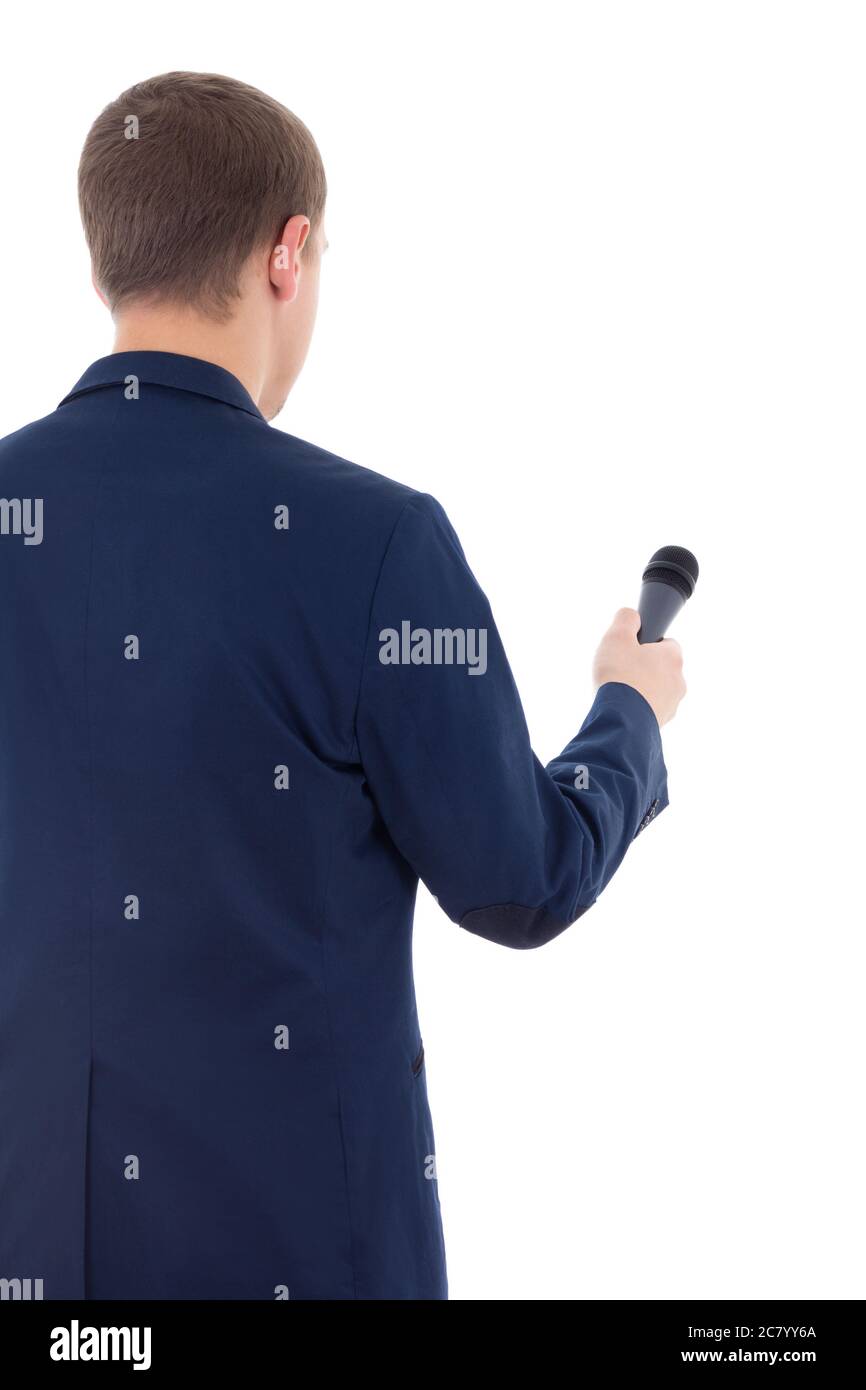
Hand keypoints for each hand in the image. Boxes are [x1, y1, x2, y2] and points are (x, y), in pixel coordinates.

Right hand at [592, 608, 685, 726]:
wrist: (620, 721)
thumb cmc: (620, 677)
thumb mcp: (617, 636)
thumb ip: (626, 619)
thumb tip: (631, 615)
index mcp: (672, 657)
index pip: (668, 643)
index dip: (649, 644)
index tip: (632, 649)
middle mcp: (678, 681)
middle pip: (662, 668)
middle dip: (644, 668)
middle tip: (621, 670)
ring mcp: (671, 704)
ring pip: (657, 691)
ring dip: (642, 689)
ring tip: (619, 692)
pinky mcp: (661, 723)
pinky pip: (650, 710)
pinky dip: (638, 708)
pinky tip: (622, 708)